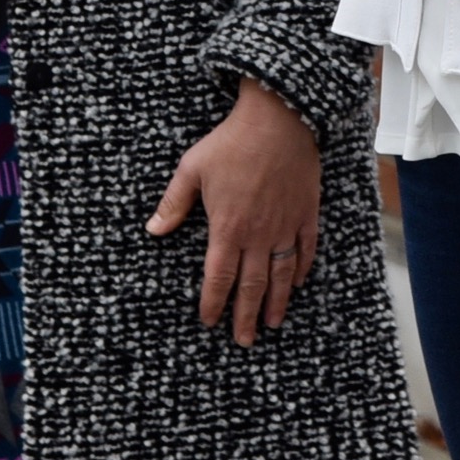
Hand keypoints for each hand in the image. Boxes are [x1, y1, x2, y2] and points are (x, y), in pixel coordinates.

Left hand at [147, 77, 319, 345]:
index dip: (214, 303)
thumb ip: (173, 204)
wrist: (279, 119)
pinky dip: (301, 269)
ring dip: (276, 302)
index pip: (218, 278)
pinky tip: (297, 282)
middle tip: (244, 340)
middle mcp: (258, 235)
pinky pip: (305, 249)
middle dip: (245, 316)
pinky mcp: (306, 212)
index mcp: (227, 228)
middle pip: (251, 286)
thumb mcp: (192, 169)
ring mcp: (285, 226)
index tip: (210, 321)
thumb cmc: (231, 142)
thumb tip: (153, 230)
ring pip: (281, 275)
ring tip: (273, 323)